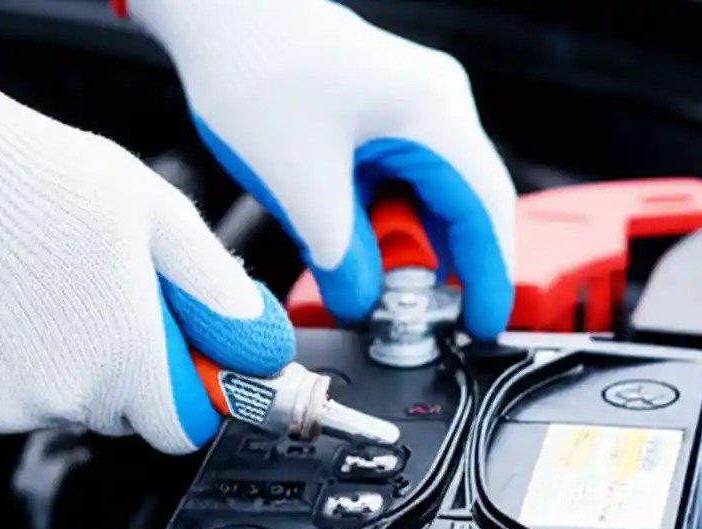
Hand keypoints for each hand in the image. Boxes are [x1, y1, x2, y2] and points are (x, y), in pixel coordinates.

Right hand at [0, 24, 293, 452]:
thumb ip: (219, 292)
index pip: (182, 427)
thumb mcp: (160, 217)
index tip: (173, 350)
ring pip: (59, 403)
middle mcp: (66, 399)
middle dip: (120, 367)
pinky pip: (3, 399)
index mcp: (127, 361)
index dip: (186, 390)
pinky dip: (4, 366)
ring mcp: (5, 407)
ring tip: (35, 286)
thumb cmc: (41, 183)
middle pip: (119, 413)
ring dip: (59, 362)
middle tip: (94, 292)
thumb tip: (263, 346)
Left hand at [128, 0, 516, 339]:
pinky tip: (346, 237)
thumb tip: (360, 303)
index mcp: (433, 115)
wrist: (212, 9)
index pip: (484, 212)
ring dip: (401, 239)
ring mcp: (408, 99)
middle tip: (414, 315)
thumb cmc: (255, 67)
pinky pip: (396, 173)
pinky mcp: (377, 104)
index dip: (489, 277)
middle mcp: (435, 101)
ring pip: (424, 191)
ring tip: (366, 277)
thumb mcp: (299, 188)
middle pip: (461, 203)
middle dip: (440, 264)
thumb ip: (340, 259)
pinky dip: (379, 213)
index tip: (484, 324)